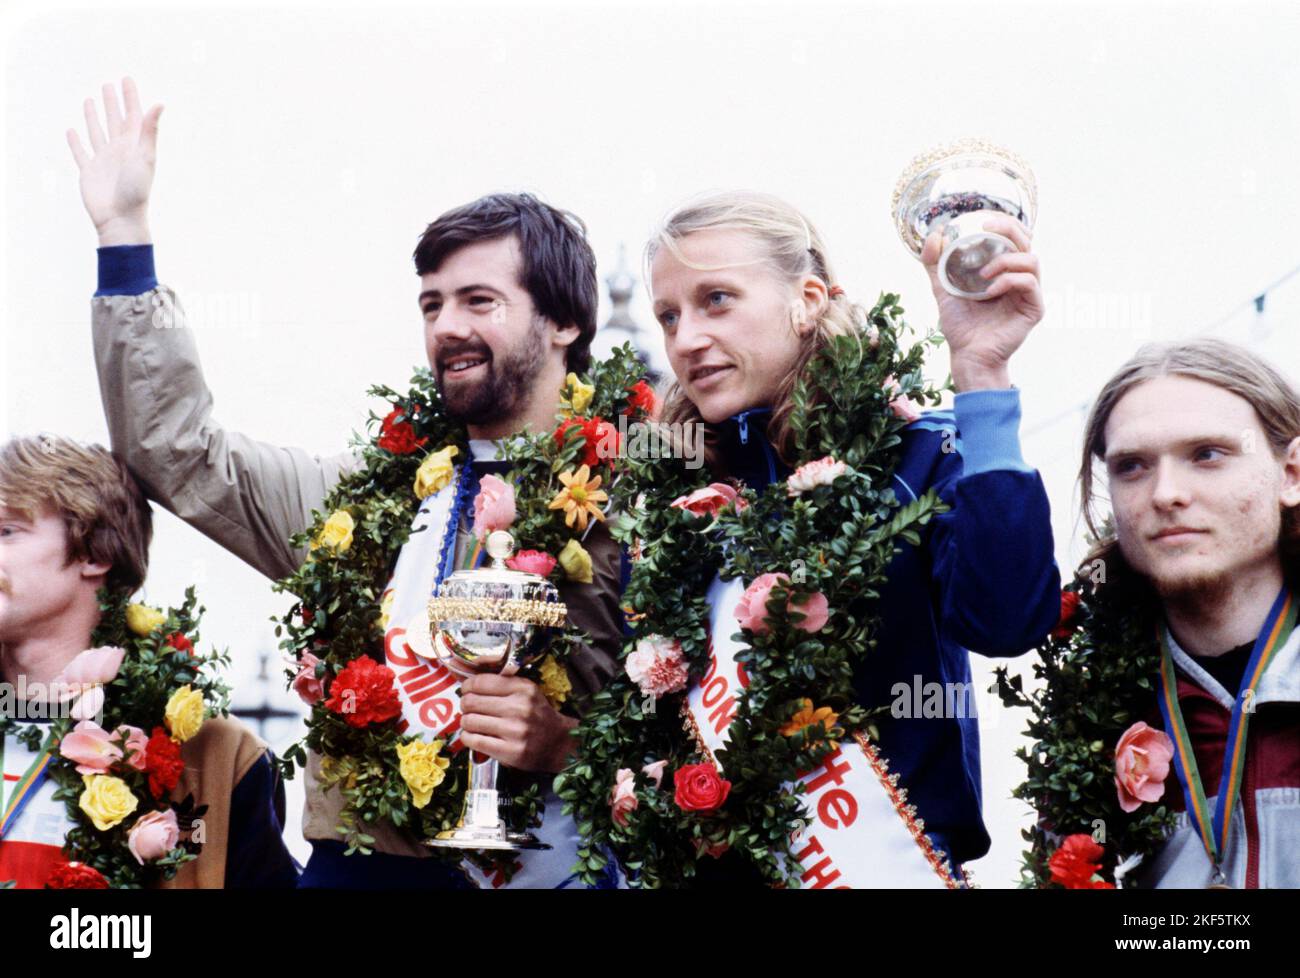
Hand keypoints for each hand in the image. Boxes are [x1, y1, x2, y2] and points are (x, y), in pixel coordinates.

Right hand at [67, 77, 161, 246]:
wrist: (121, 219)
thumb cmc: (136, 190)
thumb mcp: (145, 156)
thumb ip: (150, 130)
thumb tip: (159, 103)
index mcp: (134, 146)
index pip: (133, 115)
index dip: (130, 97)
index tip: (126, 79)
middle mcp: (119, 150)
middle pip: (114, 120)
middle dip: (112, 102)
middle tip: (108, 85)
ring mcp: (103, 160)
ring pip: (97, 132)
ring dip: (93, 116)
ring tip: (91, 100)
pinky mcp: (89, 172)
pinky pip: (80, 153)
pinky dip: (75, 142)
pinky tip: (72, 132)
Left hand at [459, 674, 577, 772]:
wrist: (558, 743)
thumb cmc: (537, 715)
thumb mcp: (528, 691)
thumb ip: (503, 683)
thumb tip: (469, 682)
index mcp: (523, 688)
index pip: (481, 682)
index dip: (467, 686)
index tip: (466, 690)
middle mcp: (520, 708)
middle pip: (471, 702)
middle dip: (464, 704)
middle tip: (468, 708)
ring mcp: (515, 731)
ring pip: (469, 721)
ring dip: (465, 722)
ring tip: (472, 722)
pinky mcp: (510, 752)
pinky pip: (474, 741)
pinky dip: (467, 738)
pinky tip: (473, 735)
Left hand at [921, 213, 1043, 391]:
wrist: (967, 356)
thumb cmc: (960, 325)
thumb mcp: (943, 288)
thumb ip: (935, 263)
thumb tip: (934, 234)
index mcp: (1004, 271)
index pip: (1013, 237)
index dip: (1004, 222)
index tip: (981, 220)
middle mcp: (1020, 279)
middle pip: (1027, 241)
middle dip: (1009, 229)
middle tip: (985, 229)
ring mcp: (1029, 293)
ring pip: (1032, 260)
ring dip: (1006, 260)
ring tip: (983, 273)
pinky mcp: (1034, 308)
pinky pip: (1029, 283)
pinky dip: (1009, 280)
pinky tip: (990, 290)